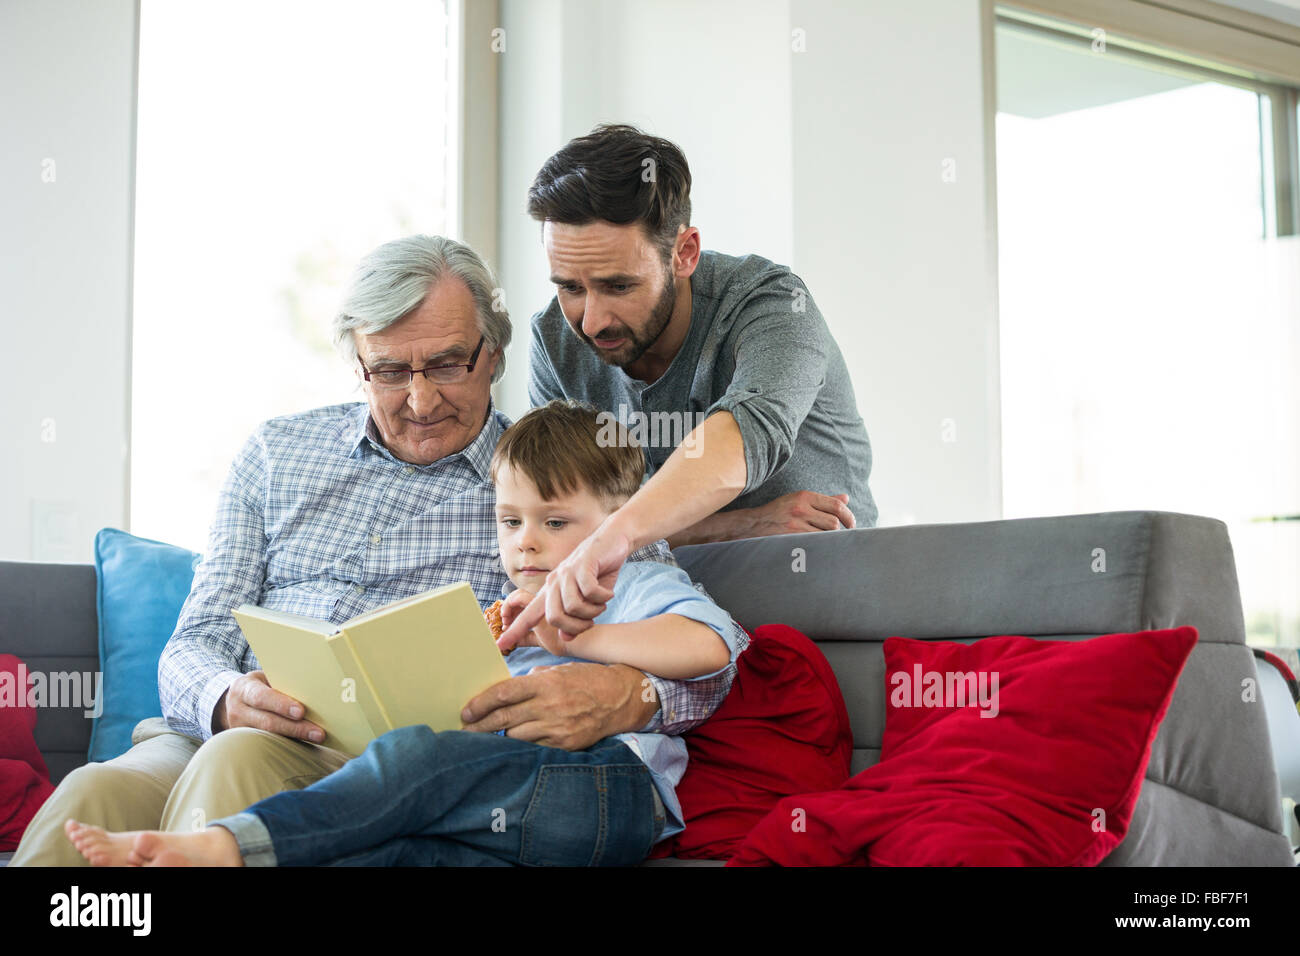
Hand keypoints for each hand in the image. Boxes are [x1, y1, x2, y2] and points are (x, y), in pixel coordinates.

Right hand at [215, 671, 325, 741]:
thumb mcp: (265, 678)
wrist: (236, 700)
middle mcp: (237, 709)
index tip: (301, 711)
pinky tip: (306, 744)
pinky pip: (267, 745)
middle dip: (295, 728)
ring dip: (295, 739)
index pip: (261, 697)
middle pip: (267, 722)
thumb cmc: (260, 685)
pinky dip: (288, 745)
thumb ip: (282, 683)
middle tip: (318, 732)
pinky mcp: (244, 743)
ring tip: (317, 738)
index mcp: (243, 688)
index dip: (280, 705)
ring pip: (268, 737)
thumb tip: (313, 688)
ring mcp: (239, 729)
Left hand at [460, 662, 653, 749]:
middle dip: (480, 726)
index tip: (467, 711)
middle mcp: (549, 706)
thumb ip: (533, 681)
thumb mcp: (559, 671)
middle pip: (504, 719)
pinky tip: (513, 745)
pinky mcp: (565, 744)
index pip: (504, 694)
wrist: (621, 698)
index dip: (481, 704)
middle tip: (465, 731)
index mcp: (545, 684)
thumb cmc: (587, 680)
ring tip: (486, 738)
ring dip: (500, 737)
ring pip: (516, 737)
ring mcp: (557, 728)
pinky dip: (522, 746)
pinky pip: (534, 748)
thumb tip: (507, 692)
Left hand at [498, 520, 631, 647]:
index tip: (499, 646)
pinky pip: (591, 593)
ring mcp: (567, 572)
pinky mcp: (582, 565)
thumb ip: (575, 619)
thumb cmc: (599, 572)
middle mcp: (554, 581)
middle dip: (576, 626)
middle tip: (592, 622)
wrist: (613, 539)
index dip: (515, 631)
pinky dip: (603, 597)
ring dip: (594, 610)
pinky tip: (608, 592)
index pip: (529, 615)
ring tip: (602, 602)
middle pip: (554, 617)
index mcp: (551, 591)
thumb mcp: (587, 600)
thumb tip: (565, 637)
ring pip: (574, 607)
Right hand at [743, 491, 854, 536]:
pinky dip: (821, 546)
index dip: (848, 516)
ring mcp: (796, 525)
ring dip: (830, 539)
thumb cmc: (779, 512)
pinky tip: (819, 547)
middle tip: (840, 536)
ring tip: (828, 541)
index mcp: (804, 496)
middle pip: (833, 522)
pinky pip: (815, 544)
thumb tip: (846, 499)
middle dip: (840, 531)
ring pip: (826, 535)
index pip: (835, 506)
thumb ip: (823, 501)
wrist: (753, 524)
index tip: (851, 524)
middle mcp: (801, 509)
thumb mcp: (799, 500)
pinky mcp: (791, 538)